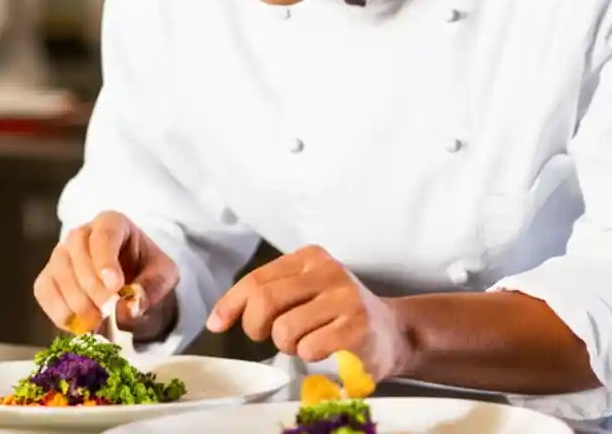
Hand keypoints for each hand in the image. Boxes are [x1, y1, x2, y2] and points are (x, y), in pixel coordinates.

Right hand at [34, 211, 179, 340]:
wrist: (134, 286)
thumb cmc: (149, 273)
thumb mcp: (164, 277)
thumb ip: (151, 290)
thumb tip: (126, 311)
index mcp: (113, 223)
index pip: (104, 235)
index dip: (105, 261)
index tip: (115, 287)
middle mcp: (82, 233)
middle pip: (77, 251)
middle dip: (92, 286)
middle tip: (108, 311)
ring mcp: (61, 253)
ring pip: (58, 272)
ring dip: (76, 302)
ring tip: (97, 322)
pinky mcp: (49, 277)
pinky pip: (44, 291)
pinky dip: (59, 312)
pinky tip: (79, 325)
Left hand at [206, 245, 413, 380]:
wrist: (393, 333)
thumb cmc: (338, 315)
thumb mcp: (303, 292)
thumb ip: (267, 296)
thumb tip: (218, 318)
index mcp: (309, 257)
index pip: (257, 280)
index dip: (231, 304)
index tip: (217, 324)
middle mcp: (328, 270)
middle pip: (265, 302)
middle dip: (256, 328)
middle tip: (269, 337)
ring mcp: (345, 297)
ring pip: (285, 329)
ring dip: (287, 345)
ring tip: (305, 342)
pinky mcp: (358, 325)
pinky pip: (310, 346)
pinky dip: (309, 355)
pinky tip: (324, 349)